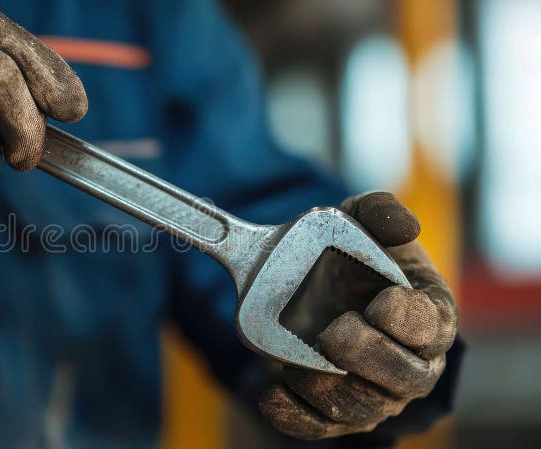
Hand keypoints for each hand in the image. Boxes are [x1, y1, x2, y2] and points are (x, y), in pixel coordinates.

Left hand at [258, 192, 457, 439]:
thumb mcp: (363, 220)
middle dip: (370, 357)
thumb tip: (403, 225)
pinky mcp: (336, 411)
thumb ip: (381, 212)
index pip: (433, 326)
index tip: (380, 302)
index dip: (410, 320)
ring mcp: (374, 391)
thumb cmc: (356, 253)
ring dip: (329, 391)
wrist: (318, 281)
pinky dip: (295, 416)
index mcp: (426, 312)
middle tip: (334, 333)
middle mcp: (408, 360)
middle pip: (405, 378)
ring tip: (295, 367)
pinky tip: (271, 393)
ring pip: (363, 409)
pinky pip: (320, 426)